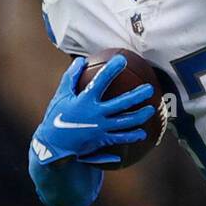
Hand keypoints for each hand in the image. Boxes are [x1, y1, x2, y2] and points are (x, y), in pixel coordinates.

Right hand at [30, 55, 154, 166]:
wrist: (54, 145)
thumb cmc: (57, 116)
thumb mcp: (61, 95)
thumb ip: (71, 77)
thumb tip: (81, 60)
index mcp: (85, 100)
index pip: (101, 81)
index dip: (112, 69)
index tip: (122, 59)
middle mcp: (95, 114)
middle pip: (121, 104)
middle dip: (137, 96)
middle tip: (150, 89)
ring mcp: (101, 128)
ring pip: (125, 122)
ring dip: (140, 116)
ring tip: (151, 110)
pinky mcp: (102, 140)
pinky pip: (120, 138)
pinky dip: (132, 136)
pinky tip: (142, 133)